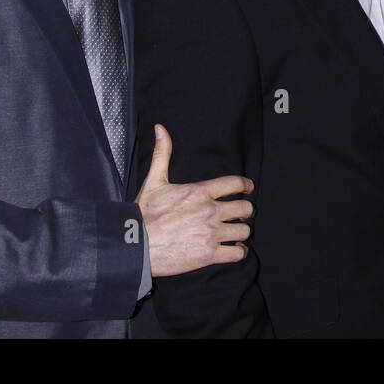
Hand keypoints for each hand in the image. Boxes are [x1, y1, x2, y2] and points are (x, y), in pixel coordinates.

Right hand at [135, 124, 253, 276]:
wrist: (135, 246)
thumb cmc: (144, 214)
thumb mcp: (154, 181)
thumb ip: (162, 154)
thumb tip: (160, 129)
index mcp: (200, 192)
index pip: (236, 183)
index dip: (246, 185)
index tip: (248, 189)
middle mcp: (210, 211)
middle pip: (246, 208)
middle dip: (245, 211)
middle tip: (239, 215)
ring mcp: (211, 233)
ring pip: (244, 231)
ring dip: (241, 232)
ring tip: (235, 233)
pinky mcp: (209, 254)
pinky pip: (237, 253)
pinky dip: (238, 252)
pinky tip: (232, 249)